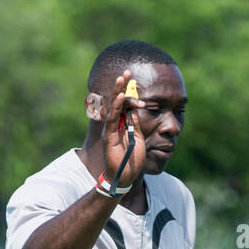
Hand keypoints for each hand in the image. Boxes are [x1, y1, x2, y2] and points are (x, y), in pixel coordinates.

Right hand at [101, 70, 146, 189]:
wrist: (126, 176)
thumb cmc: (131, 159)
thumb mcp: (138, 137)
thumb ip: (136, 123)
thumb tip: (136, 108)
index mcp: (122, 124)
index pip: (125, 104)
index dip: (131, 94)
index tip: (139, 88)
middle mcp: (115, 124)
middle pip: (118, 101)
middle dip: (122, 87)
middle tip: (127, 72)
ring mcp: (111, 129)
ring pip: (114, 107)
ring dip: (118, 92)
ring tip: (122, 78)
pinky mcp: (109, 136)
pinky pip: (112, 119)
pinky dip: (116, 107)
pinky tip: (120, 97)